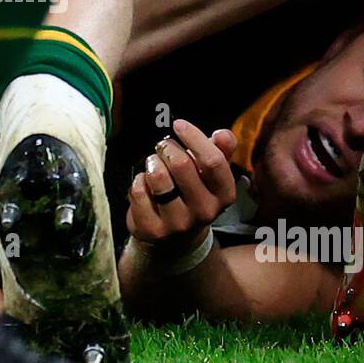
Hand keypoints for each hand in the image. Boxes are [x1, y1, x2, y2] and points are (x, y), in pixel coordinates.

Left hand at [126, 119, 237, 253]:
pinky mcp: (153, 229)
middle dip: (167, 148)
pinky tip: (145, 185)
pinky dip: (138, 180)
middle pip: (181, 165)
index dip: (194, 137)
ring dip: (152, 163)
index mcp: (224, 195)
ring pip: (158, 176)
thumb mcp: (210, 174)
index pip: (213, 161)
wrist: (175, 237)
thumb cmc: (193, 193)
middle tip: (163, 147)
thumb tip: (222, 134)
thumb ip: (220, 151)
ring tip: (154, 165)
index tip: (179, 125)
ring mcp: (178, 223)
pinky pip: (138, 190)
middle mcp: (205, 211)